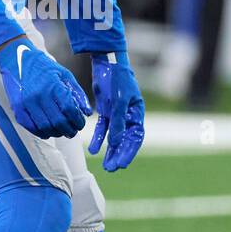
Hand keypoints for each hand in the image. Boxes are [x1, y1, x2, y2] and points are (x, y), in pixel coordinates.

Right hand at [0, 36, 91, 139]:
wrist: (17, 59)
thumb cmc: (42, 66)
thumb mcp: (64, 74)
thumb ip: (77, 93)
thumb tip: (87, 112)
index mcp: (53, 85)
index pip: (69, 109)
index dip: (77, 120)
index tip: (80, 123)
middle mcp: (39, 95)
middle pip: (58, 121)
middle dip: (69, 130)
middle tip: (73, 131)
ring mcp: (27, 103)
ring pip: (45, 127)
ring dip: (57, 133)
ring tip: (62, 131)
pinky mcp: (17, 108)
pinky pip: (31, 127)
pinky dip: (41, 132)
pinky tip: (48, 131)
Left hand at [88, 51, 144, 170]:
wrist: (106, 63)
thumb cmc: (117, 80)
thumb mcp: (118, 101)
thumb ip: (118, 122)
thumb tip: (116, 143)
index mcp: (137, 113)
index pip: (135, 137)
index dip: (129, 151)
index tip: (121, 164)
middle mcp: (128, 116)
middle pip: (125, 140)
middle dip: (119, 154)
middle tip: (111, 168)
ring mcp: (117, 114)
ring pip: (114, 137)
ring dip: (109, 150)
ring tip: (105, 165)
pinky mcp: (106, 111)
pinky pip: (103, 129)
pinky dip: (99, 138)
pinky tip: (93, 149)